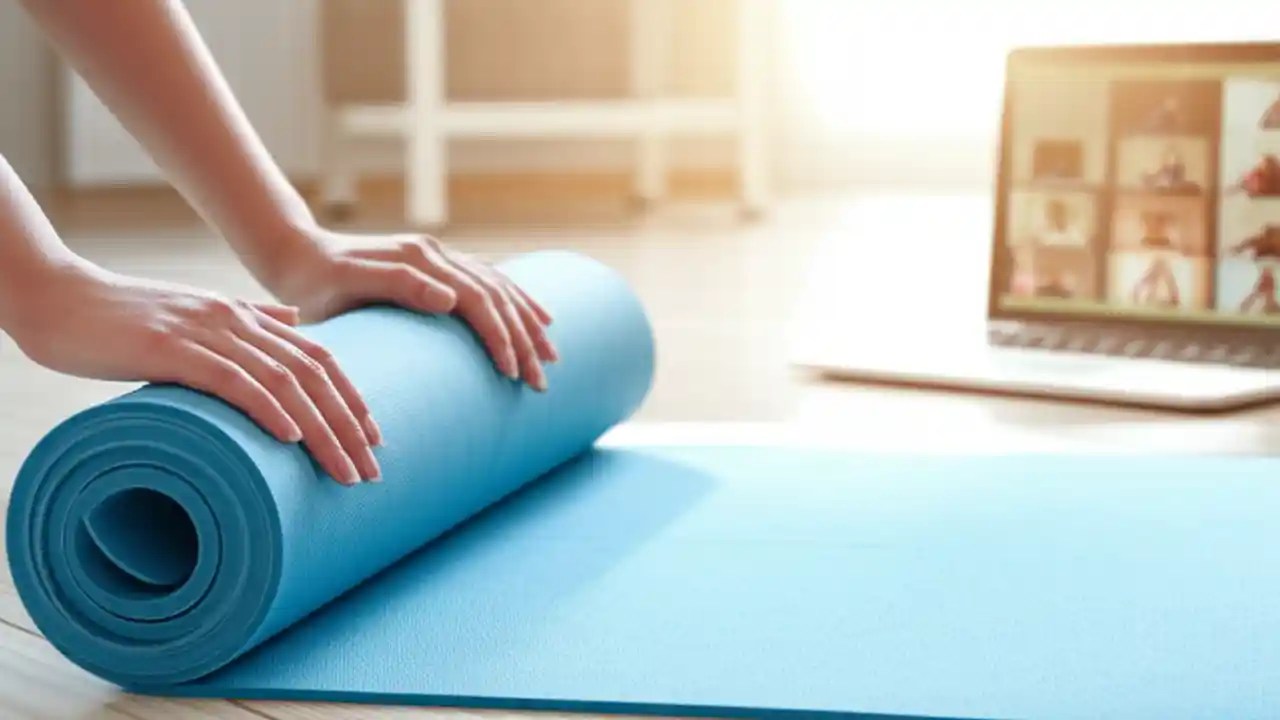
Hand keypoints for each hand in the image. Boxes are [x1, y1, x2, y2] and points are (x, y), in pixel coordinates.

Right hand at [4, 260, 380, 485]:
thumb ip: (247, 319)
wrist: (57, 298)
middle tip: (372, 469)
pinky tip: (290, 436)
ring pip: (283, 381)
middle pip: (313, 374)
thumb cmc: (123, 318)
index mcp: (246, 317)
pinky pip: (231, 379)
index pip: (319, 357)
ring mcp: (206, 333)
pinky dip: (267, 408)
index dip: (352, 397)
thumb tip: (293, 321)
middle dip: (348, 424)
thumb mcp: (196, 315)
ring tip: (345, 469)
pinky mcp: (170, 349)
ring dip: (321, 429)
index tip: (374, 439)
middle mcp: (236, 321)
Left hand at [261, 226, 556, 390]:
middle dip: (523, 340)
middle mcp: (437, 254)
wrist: (297, 255)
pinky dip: (518, 301)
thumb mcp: (346, 285)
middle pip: (497, 296)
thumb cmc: (314, 283)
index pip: (478, 300)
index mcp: (420, 261)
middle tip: (540, 382)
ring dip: (528, 324)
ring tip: (551, 358)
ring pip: (500, 289)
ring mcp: (440, 257)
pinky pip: (491, 282)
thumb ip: (397, 286)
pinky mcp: (439, 265)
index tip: (511, 373)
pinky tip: (538, 319)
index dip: (500, 336)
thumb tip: (451, 298)